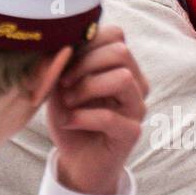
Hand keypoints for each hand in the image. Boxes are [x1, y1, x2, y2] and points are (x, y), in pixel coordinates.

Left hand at [46, 25, 148, 194]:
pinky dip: (82, 117)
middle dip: (85, 64)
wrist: (76, 160)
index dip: (86, 42)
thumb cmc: (70, 115)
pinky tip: (69, 121)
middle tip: (64, 84)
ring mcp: (137, 108)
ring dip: (87, 88)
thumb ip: (60, 61)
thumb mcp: (58, 83)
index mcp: (121, 65)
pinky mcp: (132, 133)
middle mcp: (136, 83)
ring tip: (68, 102)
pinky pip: (110, 116)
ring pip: (123, 78)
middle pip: (121, 52)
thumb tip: (60, 43)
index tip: (64, 62)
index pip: (116, 34)